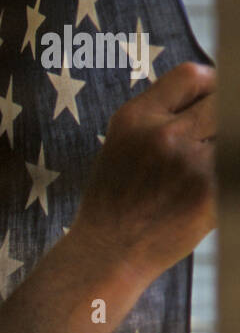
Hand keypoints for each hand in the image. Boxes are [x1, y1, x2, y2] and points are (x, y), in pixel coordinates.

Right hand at [72, 62, 215, 286]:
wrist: (106, 256)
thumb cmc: (114, 206)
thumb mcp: (120, 147)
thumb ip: (156, 118)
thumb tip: (210, 97)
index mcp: (135, 118)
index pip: (191, 76)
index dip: (210, 86)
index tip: (210, 105)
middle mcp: (161, 134)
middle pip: (221, 99)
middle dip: (222, 119)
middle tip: (209, 145)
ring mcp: (188, 162)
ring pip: (231, 132)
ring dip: (224, 149)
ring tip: (201, 172)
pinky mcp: (210, 191)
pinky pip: (233, 166)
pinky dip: (227, 177)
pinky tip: (206, 195)